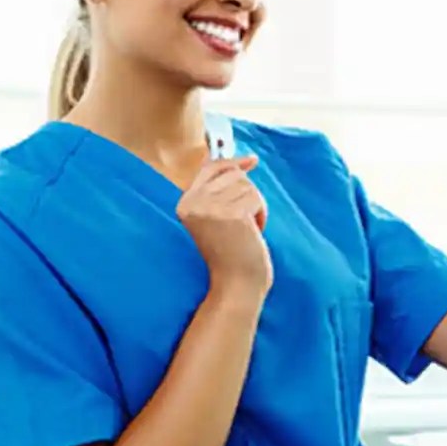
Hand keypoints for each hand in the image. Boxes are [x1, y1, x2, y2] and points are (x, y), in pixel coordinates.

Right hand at [176, 156, 272, 296]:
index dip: (232, 162)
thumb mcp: (219, 218)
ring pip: (248, 186)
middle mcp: (193, 202)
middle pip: (234, 174)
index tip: (252, 160)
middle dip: (248, 195)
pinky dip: (261, 215)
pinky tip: (253, 233)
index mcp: (185, 203)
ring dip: (256, 207)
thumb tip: (245, 160)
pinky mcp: (230, 213)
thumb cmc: (232, 255)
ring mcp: (210, 207)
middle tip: (246, 222)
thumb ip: (222, 191)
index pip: (210, 168)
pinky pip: (256, 199)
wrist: (235, 285)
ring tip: (247, 230)